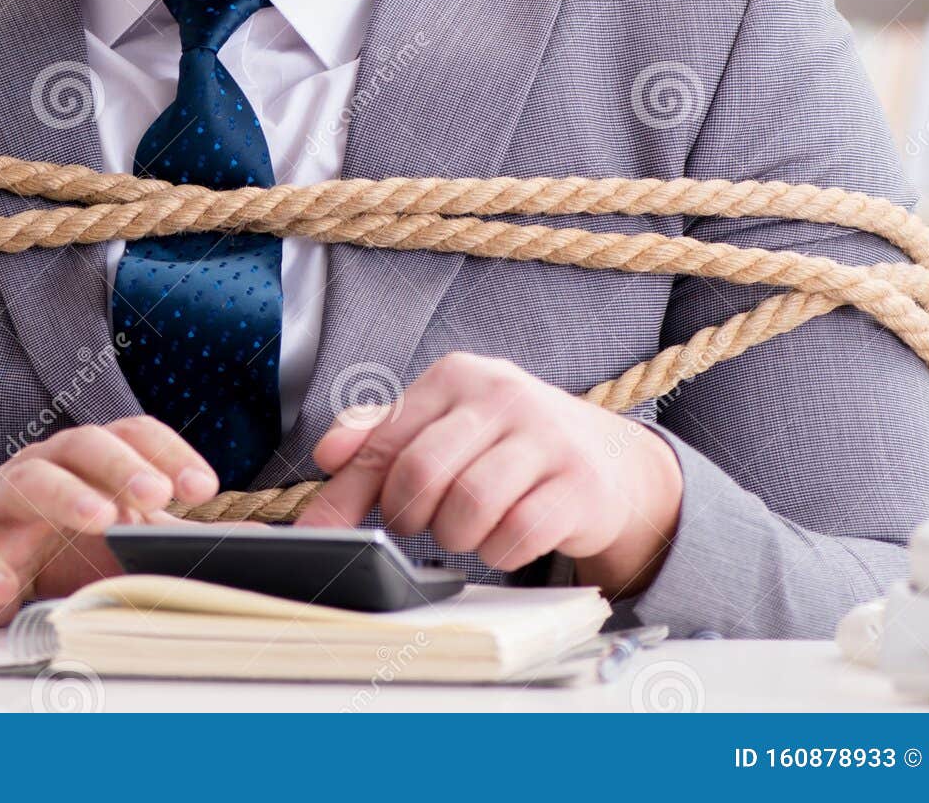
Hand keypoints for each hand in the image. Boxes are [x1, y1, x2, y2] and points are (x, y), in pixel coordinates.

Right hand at [0, 417, 218, 627]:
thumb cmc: (49, 539)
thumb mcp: (114, 535)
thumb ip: (172, 535)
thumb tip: (254, 544)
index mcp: (88, 460)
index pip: (132, 435)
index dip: (168, 452)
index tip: (204, 487)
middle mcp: (46, 465)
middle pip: (86, 444)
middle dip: (125, 465)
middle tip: (160, 494)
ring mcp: (0, 500)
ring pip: (32, 479)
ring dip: (69, 496)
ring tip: (102, 518)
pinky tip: (6, 589)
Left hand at [293, 353, 682, 600]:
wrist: (608, 459)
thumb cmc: (506, 442)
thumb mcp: (444, 423)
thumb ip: (380, 435)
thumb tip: (326, 454)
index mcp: (455, 376)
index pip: (384, 439)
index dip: (347, 494)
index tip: (320, 534)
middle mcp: (500, 395)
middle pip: (420, 475)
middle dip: (408, 516)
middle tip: (419, 523)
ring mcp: (545, 437)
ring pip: (467, 509)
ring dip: (455, 537)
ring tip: (465, 528)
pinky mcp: (579, 485)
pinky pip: (515, 536)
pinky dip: (499, 552)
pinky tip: (504, 538)